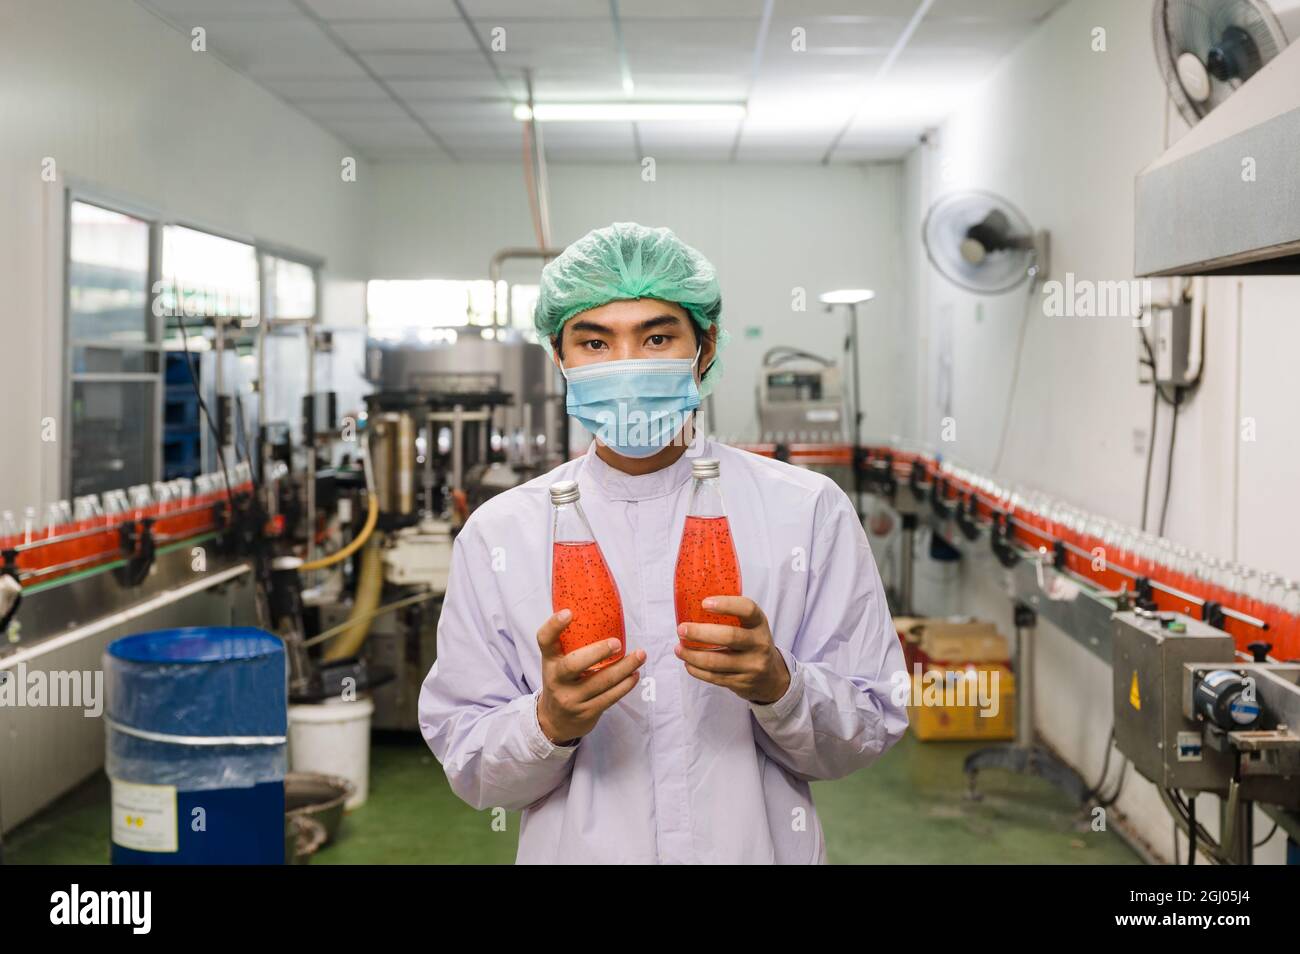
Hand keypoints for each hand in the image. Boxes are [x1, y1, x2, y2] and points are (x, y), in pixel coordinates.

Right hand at [536, 609, 645, 744]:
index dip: (554, 626)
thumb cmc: (563, 681)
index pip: (544, 640)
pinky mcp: (586, 712)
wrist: (555, 721)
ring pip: (600, 682)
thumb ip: (571, 643)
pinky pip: (609, 697)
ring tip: (640, 655)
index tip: (569, 612)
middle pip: (573, 664)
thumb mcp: (558, 662)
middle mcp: (556, 679)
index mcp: (549, 660)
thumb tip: (599, 610)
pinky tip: (635, 675)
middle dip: (598, 652)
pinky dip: (625, 685)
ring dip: (624, 668)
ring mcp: (570, 698)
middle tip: (617, 642)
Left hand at [675, 596, 790, 703]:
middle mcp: (759, 643)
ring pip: (716, 661)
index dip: (726, 604)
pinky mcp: (741, 682)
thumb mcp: (750, 626)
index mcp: (759, 623)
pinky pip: (714, 677)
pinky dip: (697, 670)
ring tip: (679, 648)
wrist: (771, 677)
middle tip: (682, 629)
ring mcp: (752, 665)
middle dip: (701, 633)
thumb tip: (693, 603)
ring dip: (693, 655)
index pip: (747, 609)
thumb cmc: (752, 643)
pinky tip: (688, 663)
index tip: (704, 603)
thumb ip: (731, 616)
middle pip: (729, 637)